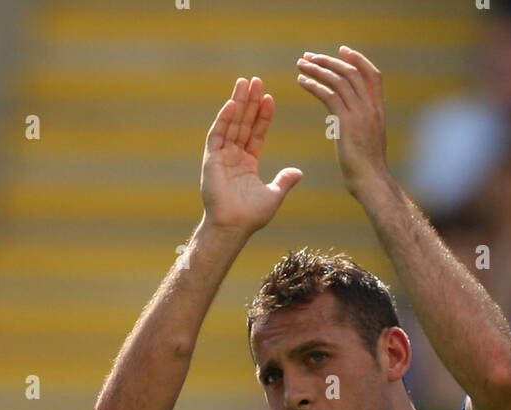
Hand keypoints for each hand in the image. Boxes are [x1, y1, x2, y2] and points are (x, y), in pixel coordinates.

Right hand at [201, 75, 302, 233]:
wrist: (233, 227)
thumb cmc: (251, 216)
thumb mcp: (273, 196)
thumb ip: (285, 181)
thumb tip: (299, 172)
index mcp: (247, 164)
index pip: (256, 133)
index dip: (263, 116)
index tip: (270, 98)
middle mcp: (233, 157)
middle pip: (243, 123)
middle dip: (250, 102)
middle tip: (257, 80)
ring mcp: (221, 156)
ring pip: (231, 123)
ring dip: (238, 103)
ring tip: (245, 83)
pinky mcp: (211, 159)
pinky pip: (217, 134)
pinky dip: (224, 118)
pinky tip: (232, 103)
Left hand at [296, 46, 388, 196]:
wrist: (371, 182)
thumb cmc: (368, 170)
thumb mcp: (369, 142)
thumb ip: (362, 127)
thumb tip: (349, 125)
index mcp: (379, 110)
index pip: (373, 75)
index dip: (358, 59)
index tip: (342, 50)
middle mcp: (371, 107)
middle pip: (351, 72)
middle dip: (329, 60)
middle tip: (310, 56)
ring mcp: (360, 114)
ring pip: (338, 80)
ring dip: (317, 69)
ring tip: (301, 65)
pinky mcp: (346, 123)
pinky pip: (329, 95)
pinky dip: (314, 85)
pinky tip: (302, 82)